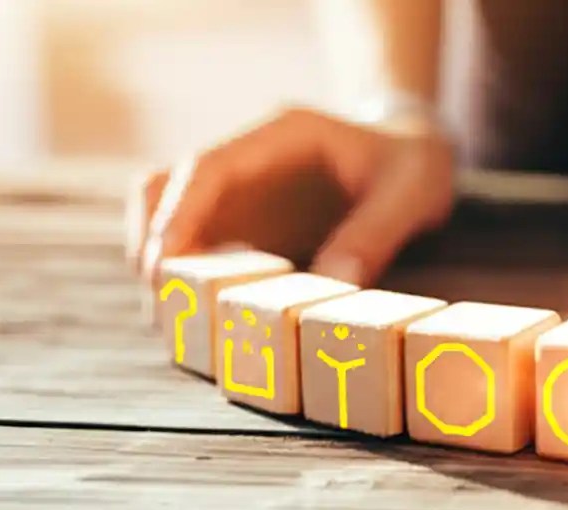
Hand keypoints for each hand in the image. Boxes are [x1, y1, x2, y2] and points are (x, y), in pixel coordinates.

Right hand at [126, 107, 455, 286]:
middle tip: (165, 304)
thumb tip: (332, 283)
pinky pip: (197, 247)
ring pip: (167, 216)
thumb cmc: (413, 167)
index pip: (207, 167)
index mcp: (281, 135)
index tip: (163, 262)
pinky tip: (207, 315)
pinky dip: (190, 278)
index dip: (178, 214)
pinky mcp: (245, 224)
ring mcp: (241, 192)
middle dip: (152, 243)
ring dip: (162, 262)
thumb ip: (375, 233)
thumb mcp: (411, 193)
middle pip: (164, 189)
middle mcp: (247, 160)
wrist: (415, 154)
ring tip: (177, 315)